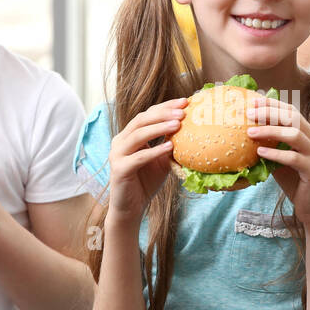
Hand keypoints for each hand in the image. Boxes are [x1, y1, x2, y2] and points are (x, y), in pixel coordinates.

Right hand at [107, 99, 187, 223]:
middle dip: (163, 113)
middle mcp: (120, 141)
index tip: (185, 101)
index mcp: (130, 135)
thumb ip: (170, 145)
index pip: (148, 114)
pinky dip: (154, 151)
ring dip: (159, 128)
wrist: (131, 208)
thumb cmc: (146, 182)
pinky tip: (170, 147)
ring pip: (138, 135)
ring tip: (178, 124)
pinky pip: (138, 157)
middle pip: (141, 120)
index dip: (166, 106)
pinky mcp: (119, 169)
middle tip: (183, 111)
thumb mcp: (161, 160)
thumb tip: (192, 131)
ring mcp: (117, 155)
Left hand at [246, 95, 309, 227]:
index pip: (291, 111)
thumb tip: (246, 132)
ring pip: (295, 134)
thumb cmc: (295, 183)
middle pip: (293, 117)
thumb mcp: (280, 160)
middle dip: (269, 112)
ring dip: (270, 131)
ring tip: (250, 132)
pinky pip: (294, 158)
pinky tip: (260, 152)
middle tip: (249, 113)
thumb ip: (270, 146)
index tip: (252, 101)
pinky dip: (275, 153)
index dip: (272, 104)